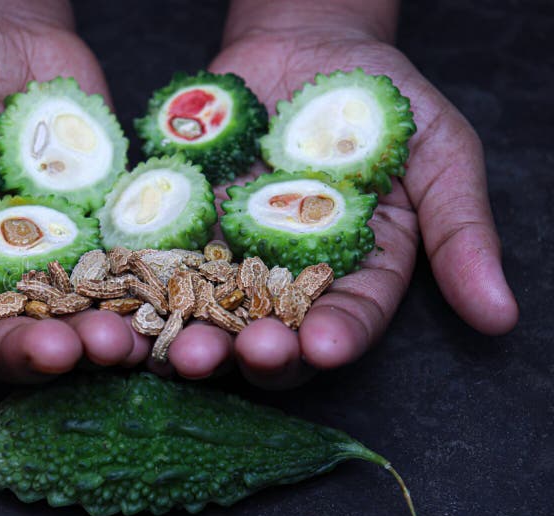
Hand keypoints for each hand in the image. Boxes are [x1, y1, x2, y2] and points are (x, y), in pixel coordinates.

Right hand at [0, 1, 152, 388]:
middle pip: (10, 327)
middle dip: (33, 349)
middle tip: (59, 354)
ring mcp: (54, 247)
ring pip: (75, 307)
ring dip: (96, 332)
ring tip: (117, 341)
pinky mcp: (103, 221)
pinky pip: (127, 258)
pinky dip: (144, 282)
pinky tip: (161, 300)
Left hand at [157, 0, 516, 387]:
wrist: (305, 45)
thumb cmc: (379, 100)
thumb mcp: (439, 154)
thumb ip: (462, 231)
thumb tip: (501, 317)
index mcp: (356, 273)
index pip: (349, 319)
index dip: (337, 337)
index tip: (322, 346)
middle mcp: (289, 279)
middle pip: (273, 333)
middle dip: (258, 352)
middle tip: (243, 356)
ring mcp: (230, 256)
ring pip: (208, 314)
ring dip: (192, 338)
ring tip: (180, 351)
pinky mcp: (182, 228)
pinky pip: (158, 263)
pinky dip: (141, 287)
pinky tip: (126, 302)